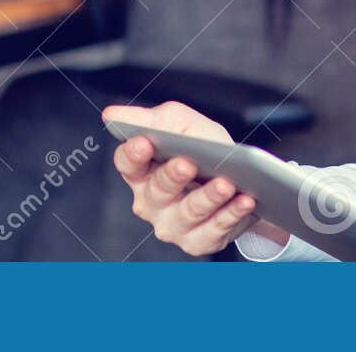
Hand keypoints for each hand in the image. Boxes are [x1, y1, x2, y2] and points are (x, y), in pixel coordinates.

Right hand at [104, 101, 278, 255]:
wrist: (240, 177)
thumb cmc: (202, 148)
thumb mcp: (181, 123)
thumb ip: (151, 119)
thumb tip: (112, 114)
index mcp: (141, 172)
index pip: (127, 163)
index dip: (133, 154)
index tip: (144, 142)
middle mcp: (151, 202)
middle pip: (157, 191)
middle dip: (172, 176)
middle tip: (188, 163)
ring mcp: (173, 225)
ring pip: (188, 213)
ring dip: (208, 197)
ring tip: (226, 184)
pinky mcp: (198, 241)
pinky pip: (213, 231)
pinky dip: (231, 215)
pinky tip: (243, 200)